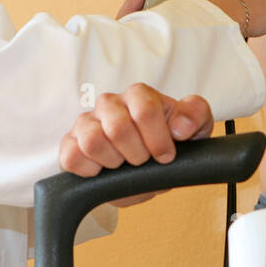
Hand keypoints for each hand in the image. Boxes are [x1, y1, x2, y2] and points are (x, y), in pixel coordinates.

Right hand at [58, 84, 214, 207]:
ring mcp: (86, 123)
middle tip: (143, 161)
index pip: (145, 110)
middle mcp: (109, 103)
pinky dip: (91, 171)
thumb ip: (195, 116)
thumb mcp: (193, 128)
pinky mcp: (69, 144)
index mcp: (139, 95)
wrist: (146, 166)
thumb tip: (181, 127)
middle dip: (137, 155)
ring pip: (93, 141)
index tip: (166, 156)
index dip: (158, 139)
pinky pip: (72, 157)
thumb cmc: (167, 142)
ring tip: (124, 164)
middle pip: (118, 128)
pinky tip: (104, 170)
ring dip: (114, 162)